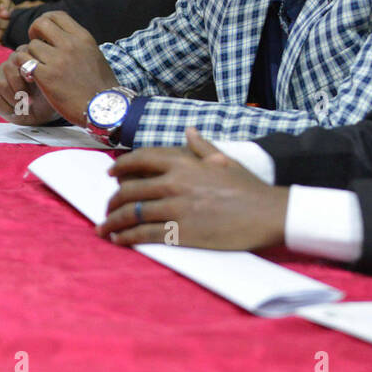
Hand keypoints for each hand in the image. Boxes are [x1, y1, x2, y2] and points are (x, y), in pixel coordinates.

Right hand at [0, 0, 13, 47]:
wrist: (4, 25)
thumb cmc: (5, 11)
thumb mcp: (6, 3)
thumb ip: (5, 4)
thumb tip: (3, 12)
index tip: (0, 4)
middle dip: (0, 22)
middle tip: (9, 22)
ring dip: (1, 33)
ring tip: (9, 30)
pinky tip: (4, 39)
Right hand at [0, 45, 57, 125]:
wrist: (44, 112)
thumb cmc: (51, 97)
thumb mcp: (51, 86)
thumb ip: (41, 75)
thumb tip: (30, 75)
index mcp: (29, 56)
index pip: (20, 56)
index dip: (25, 71)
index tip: (33, 82)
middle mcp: (13, 61)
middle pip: (9, 68)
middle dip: (20, 88)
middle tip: (31, 100)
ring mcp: (1, 73)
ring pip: (1, 83)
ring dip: (14, 99)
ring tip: (25, 106)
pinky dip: (4, 107)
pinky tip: (15, 111)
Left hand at [24, 11, 118, 125]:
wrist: (104, 107)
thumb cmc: (100, 85)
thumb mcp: (93, 54)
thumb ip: (77, 44)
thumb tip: (58, 38)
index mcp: (83, 37)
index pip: (56, 15)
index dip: (44, 22)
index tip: (44, 35)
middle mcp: (70, 44)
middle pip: (40, 24)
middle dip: (33, 33)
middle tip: (36, 48)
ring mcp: (58, 60)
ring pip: (30, 46)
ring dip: (31, 57)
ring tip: (38, 69)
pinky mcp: (46, 76)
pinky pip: (24, 62)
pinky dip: (25, 69)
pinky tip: (32, 78)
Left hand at [98, 128, 288, 249]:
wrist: (266, 214)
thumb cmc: (248, 187)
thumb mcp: (225, 159)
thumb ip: (201, 146)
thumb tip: (189, 131)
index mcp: (184, 163)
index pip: (141, 159)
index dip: (120, 166)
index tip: (110, 173)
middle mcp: (174, 183)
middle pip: (129, 190)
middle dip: (113, 200)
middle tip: (107, 208)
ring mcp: (175, 209)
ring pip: (131, 214)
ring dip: (113, 222)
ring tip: (105, 228)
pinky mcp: (179, 233)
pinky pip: (143, 235)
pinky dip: (127, 238)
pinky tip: (120, 240)